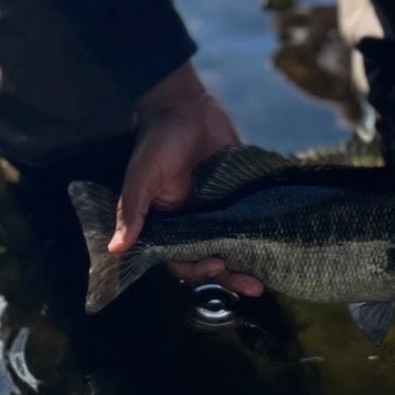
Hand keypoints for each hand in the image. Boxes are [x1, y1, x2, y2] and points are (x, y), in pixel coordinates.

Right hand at [109, 62, 263, 296]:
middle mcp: (193, 223)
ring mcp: (218, 211)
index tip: (216, 266)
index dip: (197, 270)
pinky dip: (263, 235)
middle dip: (230, 276)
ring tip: (267, 278)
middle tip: (253, 286)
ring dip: (249, 263)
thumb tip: (115, 249)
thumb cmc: (157, 142)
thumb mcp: (141, 177)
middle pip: (212, 260)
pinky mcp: (239, 195)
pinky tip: (280, 246)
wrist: (187, 107)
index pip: (181, 261)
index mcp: (167, 225)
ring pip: (234, 247)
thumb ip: (133, 211)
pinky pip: (251, 221)